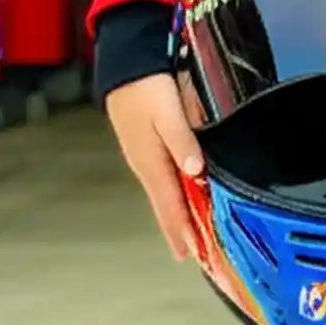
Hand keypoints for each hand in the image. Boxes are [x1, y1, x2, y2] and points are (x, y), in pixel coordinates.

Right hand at [106, 73, 204, 261]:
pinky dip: (174, 200)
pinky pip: (163, 184)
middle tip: (199, 258)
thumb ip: (183, 142)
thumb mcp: (169, 112)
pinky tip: (181, 203)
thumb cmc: (148, 87)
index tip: (198, 254)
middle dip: (181, 234)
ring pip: (165, 197)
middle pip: (166, 207)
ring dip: (179, 219)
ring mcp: (145, 159)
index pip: (171, 205)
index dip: (184, 230)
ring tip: (191, 240)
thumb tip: (196, 172)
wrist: (126, 66)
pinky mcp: (147, 149)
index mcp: (152, 161)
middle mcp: (147, 166)